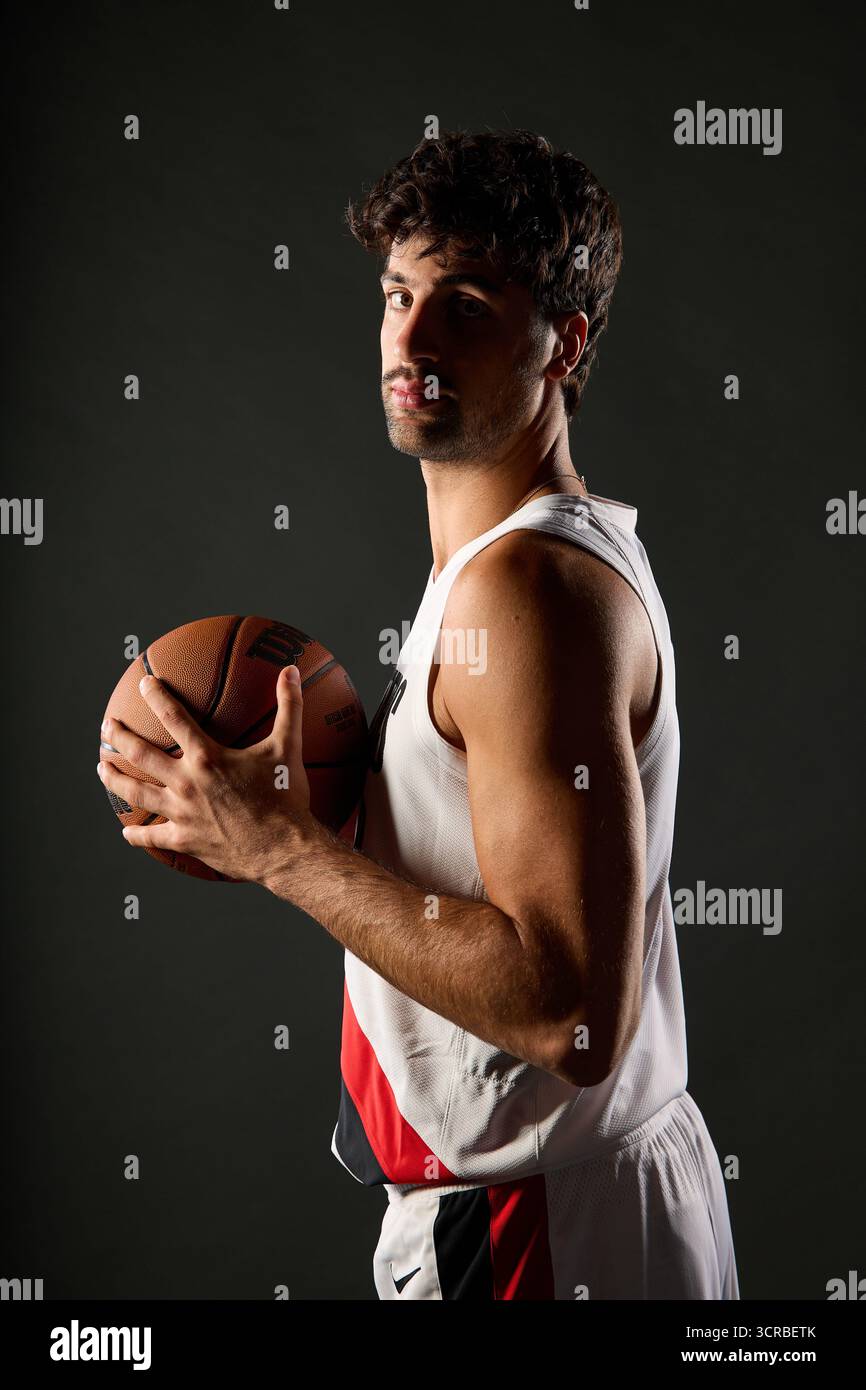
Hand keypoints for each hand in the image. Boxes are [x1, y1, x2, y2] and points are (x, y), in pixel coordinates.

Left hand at [97, 664, 316, 883]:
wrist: (284, 849)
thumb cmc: (286, 798)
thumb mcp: (288, 748)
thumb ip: (288, 707)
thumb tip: (291, 671)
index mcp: (207, 758)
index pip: (173, 718)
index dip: (156, 696)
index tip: (144, 683)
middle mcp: (187, 783)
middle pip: (141, 755)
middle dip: (119, 737)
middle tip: (106, 727)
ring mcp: (182, 814)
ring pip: (136, 794)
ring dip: (115, 780)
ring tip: (102, 769)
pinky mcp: (184, 840)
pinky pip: (153, 838)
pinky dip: (137, 835)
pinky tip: (127, 832)